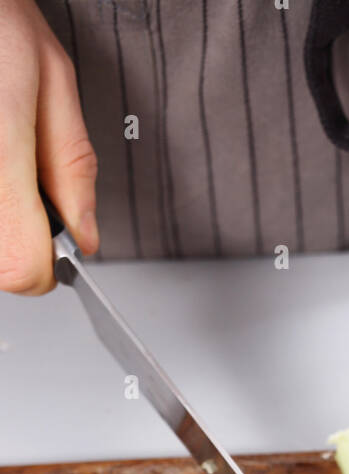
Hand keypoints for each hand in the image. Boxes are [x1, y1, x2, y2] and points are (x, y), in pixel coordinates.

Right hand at [0, 0, 97, 293]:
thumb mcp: (52, 77)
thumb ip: (73, 166)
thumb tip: (85, 236)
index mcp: (1, 154)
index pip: (20, 268)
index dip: (46, 267)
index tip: (57, 244)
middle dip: (19, 239)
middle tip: (25, 186)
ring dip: (2, 218)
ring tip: (7, 160)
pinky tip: (0, 163)